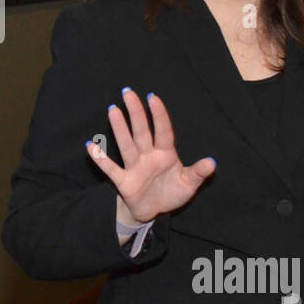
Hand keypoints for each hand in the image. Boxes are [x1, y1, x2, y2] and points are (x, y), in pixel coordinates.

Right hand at [86, 87, 216, 222]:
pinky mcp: (124, 181)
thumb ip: (198, 173)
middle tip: (128, 92)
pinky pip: (111, 169)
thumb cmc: (171, 192)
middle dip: (135, 113)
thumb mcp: (188, 184)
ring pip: (126, 145)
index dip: (159, 116)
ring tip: (113, 110)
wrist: (153, 211)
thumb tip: (212, 162)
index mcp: (166, 155)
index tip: (153, 98)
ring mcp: (134, 167)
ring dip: (119, 129)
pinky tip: (91, 145)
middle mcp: (148, 156)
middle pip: (141, 132)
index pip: (163, 132)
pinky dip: (101, 158)